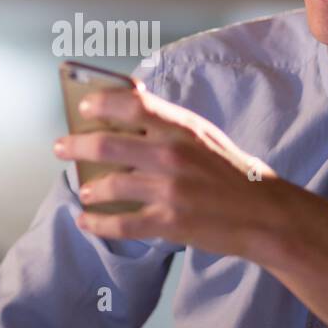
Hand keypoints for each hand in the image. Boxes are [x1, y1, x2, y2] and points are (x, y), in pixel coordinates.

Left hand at [52, 82, 287, 259]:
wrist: (265, 214)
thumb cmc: (231, 172)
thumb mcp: (203, 135)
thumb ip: (167, 122)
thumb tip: (127, 102)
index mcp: (181, 129)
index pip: (131, 105)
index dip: (101, 103)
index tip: (83, 107)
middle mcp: (172, 155)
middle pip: (107, 145)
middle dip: (76, 146)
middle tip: (61, 147)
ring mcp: (169, 191)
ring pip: (110, 186)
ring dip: (89, 188)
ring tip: (84, 190)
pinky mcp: (170, 222)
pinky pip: (121, 224)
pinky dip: (98, 224)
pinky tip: (87, 222)